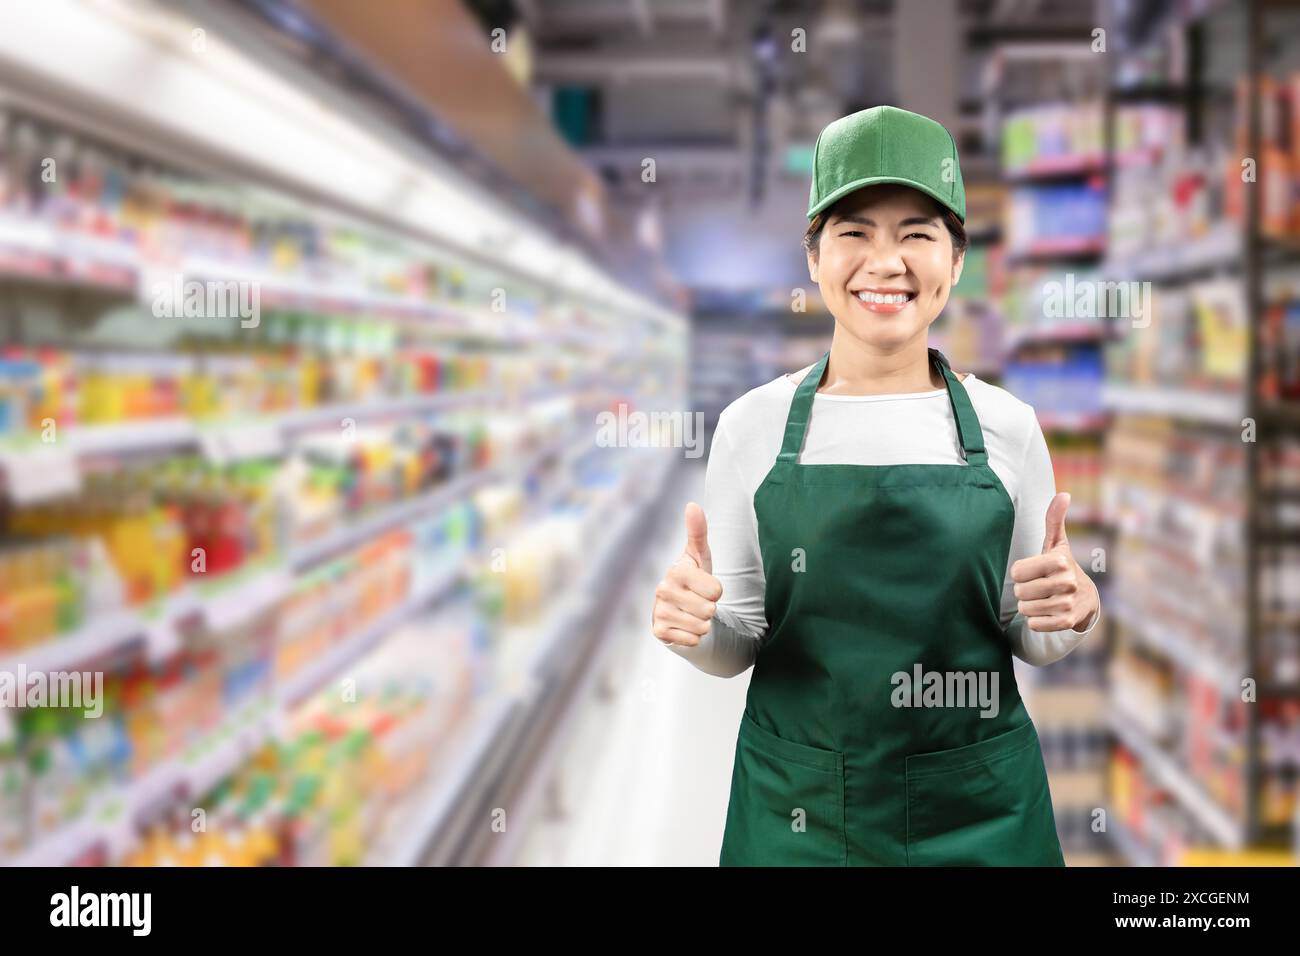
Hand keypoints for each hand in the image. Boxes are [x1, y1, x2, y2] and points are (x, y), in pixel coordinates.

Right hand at [652, 502, 722, 646]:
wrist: (677, 607)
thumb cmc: (693, 578)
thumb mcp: (699, 556)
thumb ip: (698, 531)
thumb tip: (692, 505)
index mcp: (676, 570)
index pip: (716, 590)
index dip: (717, 591)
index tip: (706, 587)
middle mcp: (663, 590)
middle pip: (709, 609)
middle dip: (710, 609)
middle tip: (699, 602)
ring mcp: (659, 612)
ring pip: (702, 627)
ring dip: (702, 624)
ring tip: (692, 613)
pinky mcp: (658, 632)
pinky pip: (692, 640)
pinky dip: (693, 637)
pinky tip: (685, 626)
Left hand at [1010, 492, 1099, 632]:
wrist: (1085, 599)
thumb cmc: (1062, 567)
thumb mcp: (1057, 544)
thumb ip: (1054, 520)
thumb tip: (1063, 494)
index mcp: (1059, 561)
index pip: (1017, 571)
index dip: (1021, 573)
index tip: (1033, 572)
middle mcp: (1065, 582)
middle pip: (1020, 592)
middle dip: (1024, 591)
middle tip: (1037, 587)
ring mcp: (1067, 603)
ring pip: (1025, 608)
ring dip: (1028, 606)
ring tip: (1042, 599)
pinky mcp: (1066, 622)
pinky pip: (1034, 624)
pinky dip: (1035, 620)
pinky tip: (1047, 613)